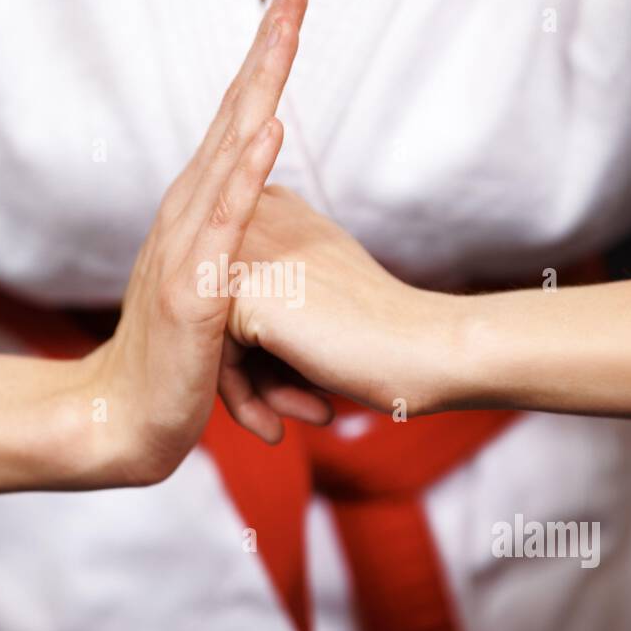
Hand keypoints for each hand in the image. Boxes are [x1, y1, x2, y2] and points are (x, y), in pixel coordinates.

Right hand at [79, 0, 331, 484]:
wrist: (129, 419)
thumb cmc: (177, 358)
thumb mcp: (215, 289)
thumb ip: (236, 244)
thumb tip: (260, 210)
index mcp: (200, 211)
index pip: (239, 121)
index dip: (266, 64)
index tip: (295, 6)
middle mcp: (187, 214)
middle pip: (233, 116)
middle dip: (266, 50)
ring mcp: (186, 247)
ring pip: (227, 155)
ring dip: (258, 92)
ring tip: (285, 36)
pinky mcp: (192, 290)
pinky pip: (221, 223)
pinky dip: (243, 173)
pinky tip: (264, 130)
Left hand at [223, 185, 458, 421]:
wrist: (420, 347)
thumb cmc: (376, 332)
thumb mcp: (315, 292)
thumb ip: (269, 288)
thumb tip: (223, 338)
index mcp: (270, 207)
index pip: (224, 289)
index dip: (253, 344)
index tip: (293, 383)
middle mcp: (250, 217)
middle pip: (211, 314)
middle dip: (250, 372)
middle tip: (293, 411)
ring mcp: (240, 251)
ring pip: (210, 339)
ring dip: (254, 390)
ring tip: (294, 418)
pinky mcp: (239, 290)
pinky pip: (217, 361)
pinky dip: (249, 399)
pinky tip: (287, 422)